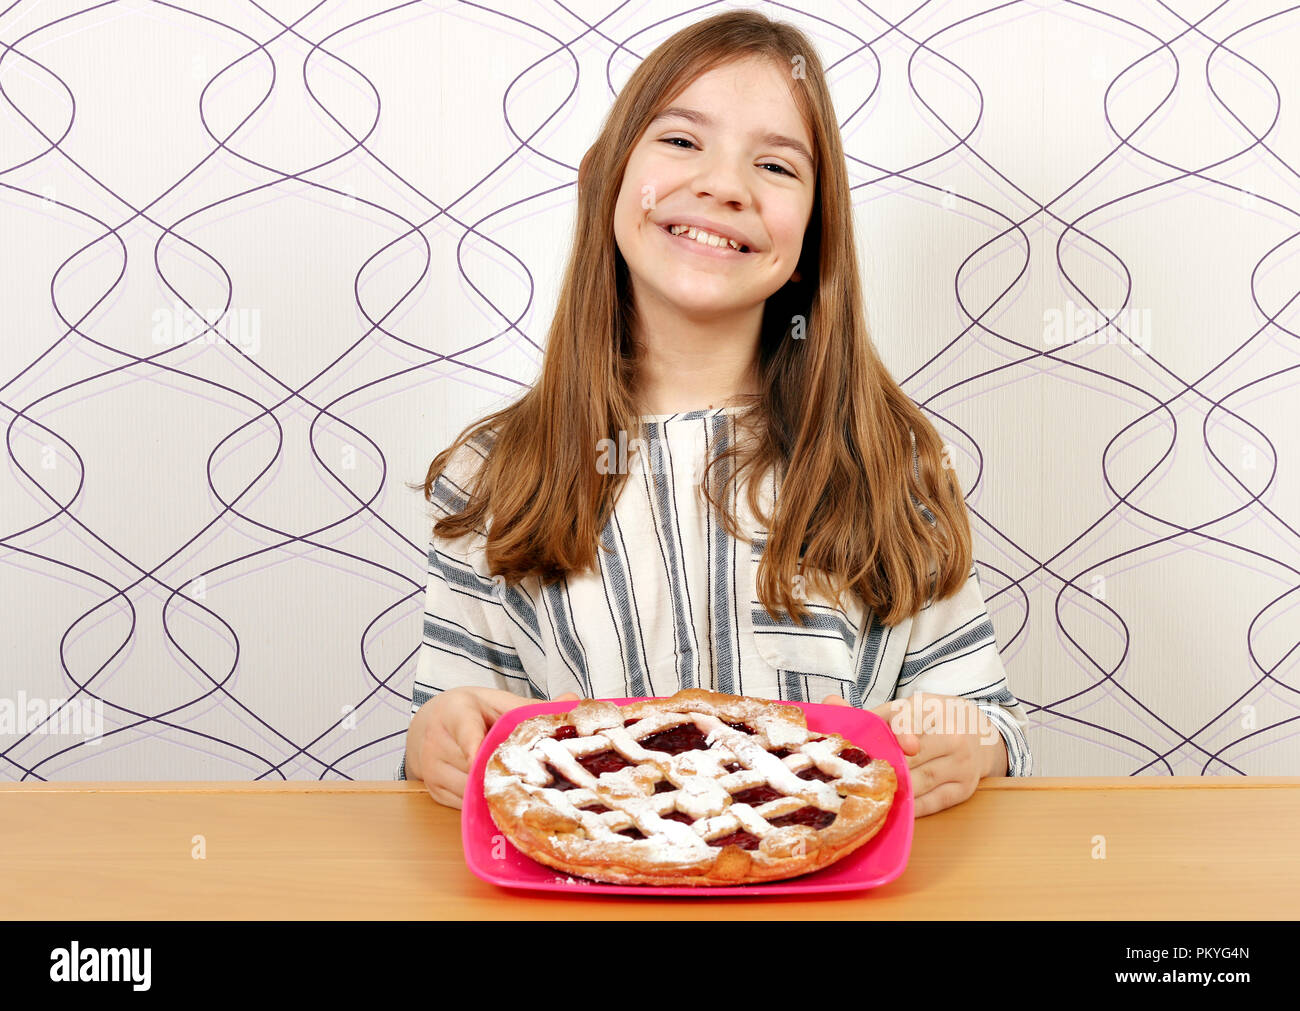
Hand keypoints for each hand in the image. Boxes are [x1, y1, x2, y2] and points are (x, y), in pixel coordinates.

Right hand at [409, 687, 580, 808]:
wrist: (431, 723)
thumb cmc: (472, 711)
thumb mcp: (497, 703)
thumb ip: (531, 707)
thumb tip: (572, 700)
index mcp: (455, 712)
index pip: (465, 730)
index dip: (474, 745)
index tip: (482, 760)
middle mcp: (436, 742)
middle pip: (474, 768)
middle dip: (505, 775)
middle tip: (541, 782)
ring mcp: (432, 769)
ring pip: (470, 790)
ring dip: (496, 793)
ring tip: (526, 791)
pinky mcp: (433, 791)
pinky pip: (464, 804)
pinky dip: (485, 804)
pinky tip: (505, 800)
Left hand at [820, 692, 1006, 817]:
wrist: (983, 734)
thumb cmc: (934, 721)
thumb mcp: (910, 709)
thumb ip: (872, 712)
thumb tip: (830, 702)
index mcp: (934, 709)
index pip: (910, 718)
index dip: (895, 732)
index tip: (881, 743)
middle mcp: (952, 736)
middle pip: (914, 755)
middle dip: (886, 766)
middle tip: (854, 778)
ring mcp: (961, 765)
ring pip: (922, 780)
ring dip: (895, 788)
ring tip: (867, 795)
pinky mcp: (963, 789)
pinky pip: (934, 802)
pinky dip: (911, 807)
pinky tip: (891, 809)